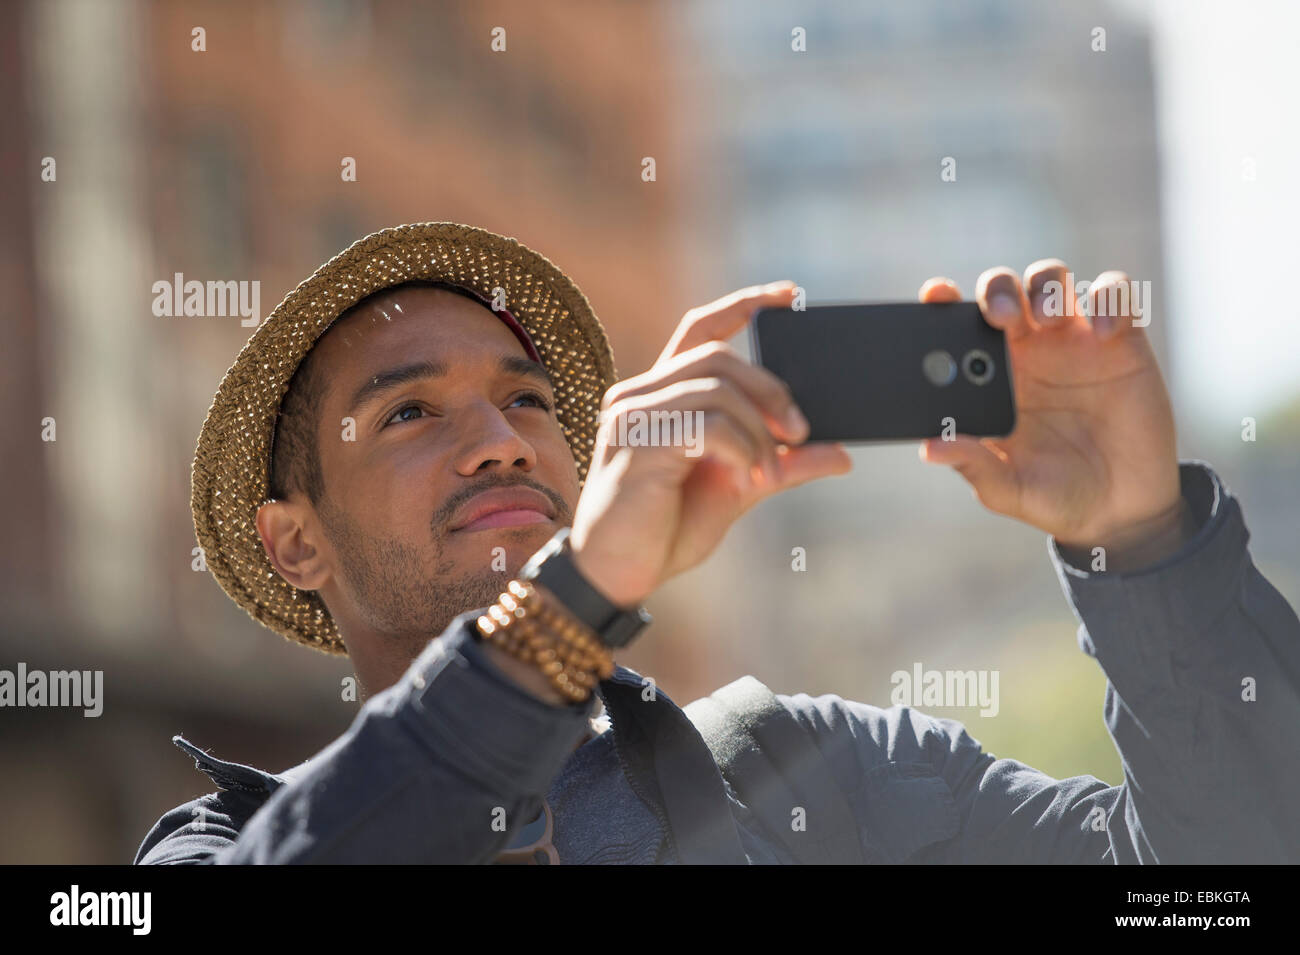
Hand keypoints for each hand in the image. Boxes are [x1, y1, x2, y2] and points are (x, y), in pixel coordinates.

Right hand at [569, 282, 852, 606]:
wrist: (621, 574)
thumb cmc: (668, 528)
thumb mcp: (738, 489)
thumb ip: (782, 463)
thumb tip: (841, 454)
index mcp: (663, 394)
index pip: (700, 327)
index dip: (744, 303)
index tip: (791, 294)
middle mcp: (640, 394)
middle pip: (718, 356)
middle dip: (771, 389)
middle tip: (801, 432)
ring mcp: (632, 415)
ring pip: (715, 390)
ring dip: (758, 431)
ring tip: (769, 472)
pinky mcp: (635, 443)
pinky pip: (705, 425)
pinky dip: (740, 448)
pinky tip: (747, 477)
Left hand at [916, 261, 1189, 564]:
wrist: (1123, 509)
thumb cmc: (1056, 497)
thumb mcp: (1010, 489)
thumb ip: (974, 466)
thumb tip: (931, 448)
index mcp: (988, 377)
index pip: (957, 325)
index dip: (943, 301)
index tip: (936, 295)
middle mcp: (1026, 350)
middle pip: (1002, 290)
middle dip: (996, 289)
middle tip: (999, 314)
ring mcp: (1073, 340)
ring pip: (1051, 280)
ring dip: (1046, 285)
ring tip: (1049, 317)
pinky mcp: (1122, 340)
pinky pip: (1114, 294)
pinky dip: (1109, 297)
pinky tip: (1106, 330)